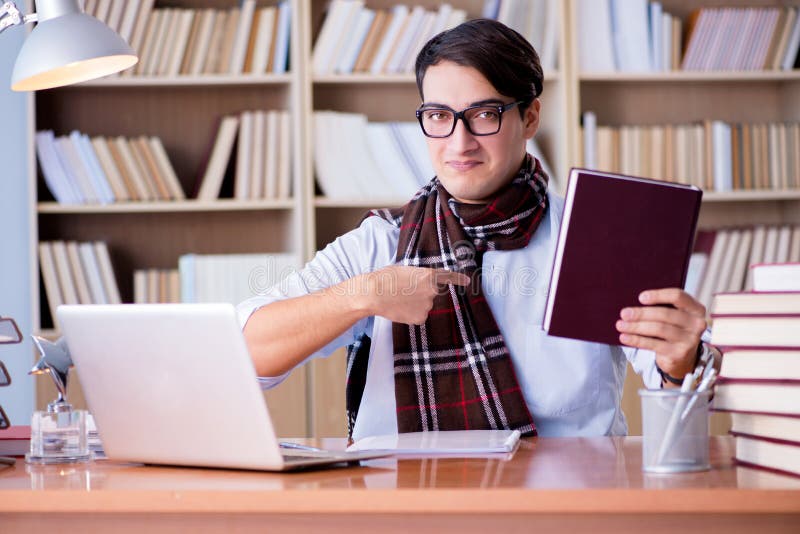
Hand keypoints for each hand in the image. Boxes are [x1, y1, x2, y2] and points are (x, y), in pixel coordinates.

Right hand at [355, 266, 469, 324]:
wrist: (374, 294)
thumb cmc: (386, 278)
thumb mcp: (406, 270)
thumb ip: (419, 276)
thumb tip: (421, 285)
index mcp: (429, 275)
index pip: (449, 277)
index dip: (459, 279)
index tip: (468, 281)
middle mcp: (433, 291)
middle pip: (431, 293)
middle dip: (421, 293)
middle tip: (403, 291)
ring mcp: (427, 306)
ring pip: (424, 305)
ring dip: (414, 303)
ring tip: (398, 299)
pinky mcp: (421, 318)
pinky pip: (418, 315)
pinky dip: (410, 313)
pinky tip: (400, 309)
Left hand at [615, 288, 706, 380]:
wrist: (683, 358)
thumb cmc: (674, 330)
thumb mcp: (674, 316)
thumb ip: (661, 307)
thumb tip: (633, 305)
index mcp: (696, 309)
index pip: (678, 296)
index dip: (658, 295)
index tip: (641, 297)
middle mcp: (696, 324)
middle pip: (665, 314)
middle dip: (641, 313)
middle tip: (624, 313)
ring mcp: (689, 340)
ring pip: (658, 329)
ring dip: (636, 327)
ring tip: (621, 325)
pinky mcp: (679, 353)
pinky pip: (653, 344)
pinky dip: (636, 340)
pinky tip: (625, 337)